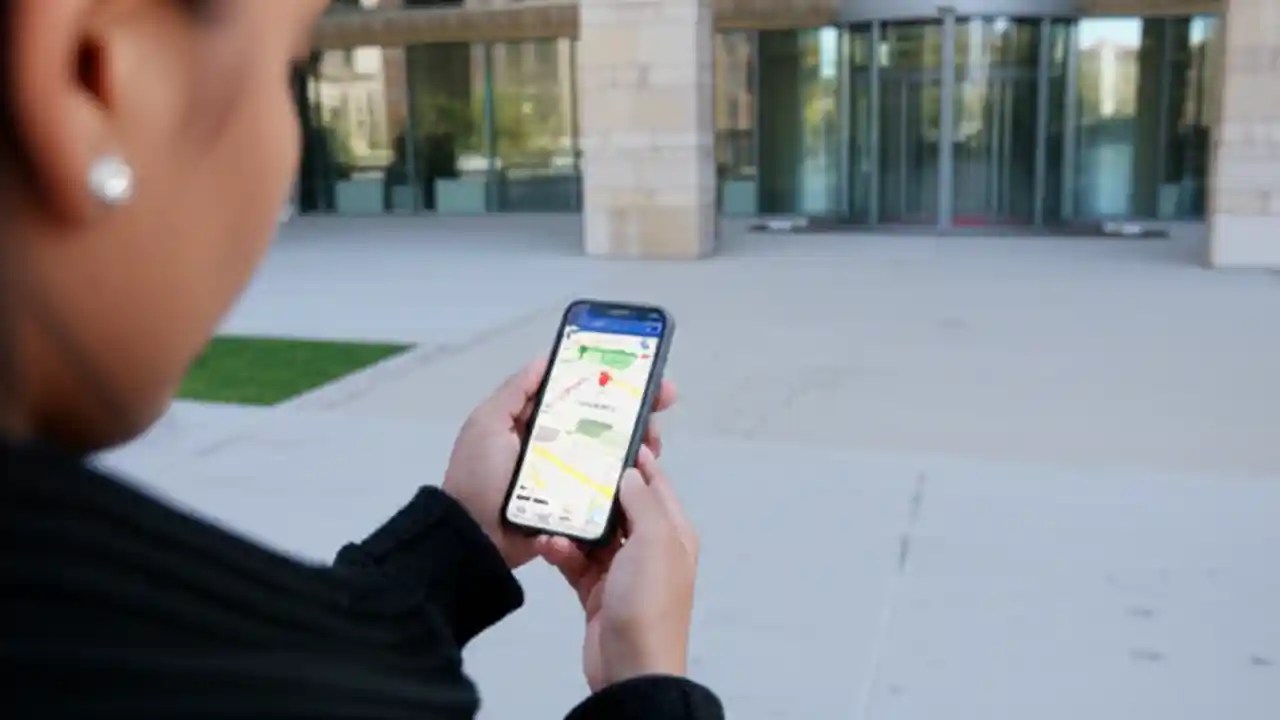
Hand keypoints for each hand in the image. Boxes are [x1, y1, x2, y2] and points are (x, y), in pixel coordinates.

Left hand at [442, 357, 676, 569]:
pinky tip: (644, 466)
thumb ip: (515, 391)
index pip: (580, 394)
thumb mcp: (488, 424)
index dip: (609, 381)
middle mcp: (559, 444)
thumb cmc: (479, 475)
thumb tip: (546, 357)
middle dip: (637, 409)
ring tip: (653, 439)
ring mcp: (571, 475)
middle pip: (606, 420)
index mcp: (538, 422)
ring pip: (614, 452)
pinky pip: (610, 486)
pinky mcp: (580, 503)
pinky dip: (630, 476)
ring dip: (639, 441)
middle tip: (662, 402)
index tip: (642, 372)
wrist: (475, 538)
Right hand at [537, 445, 699, 691]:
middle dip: (592, 491)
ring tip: (549, 513)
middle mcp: (649, 548)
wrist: (631, 668)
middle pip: (619, 507)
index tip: (608, 437)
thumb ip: (643, 503)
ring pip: (592, 534)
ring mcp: (622, 571)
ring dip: (571, 524)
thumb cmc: (650, 602)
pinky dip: (561, 552)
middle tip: (564, 468)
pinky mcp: (596, 591)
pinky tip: (547, 545)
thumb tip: (632, 473)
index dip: (636, 462)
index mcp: (673, 532)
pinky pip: (576, 561)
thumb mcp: (655, 541)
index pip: (654, 486)